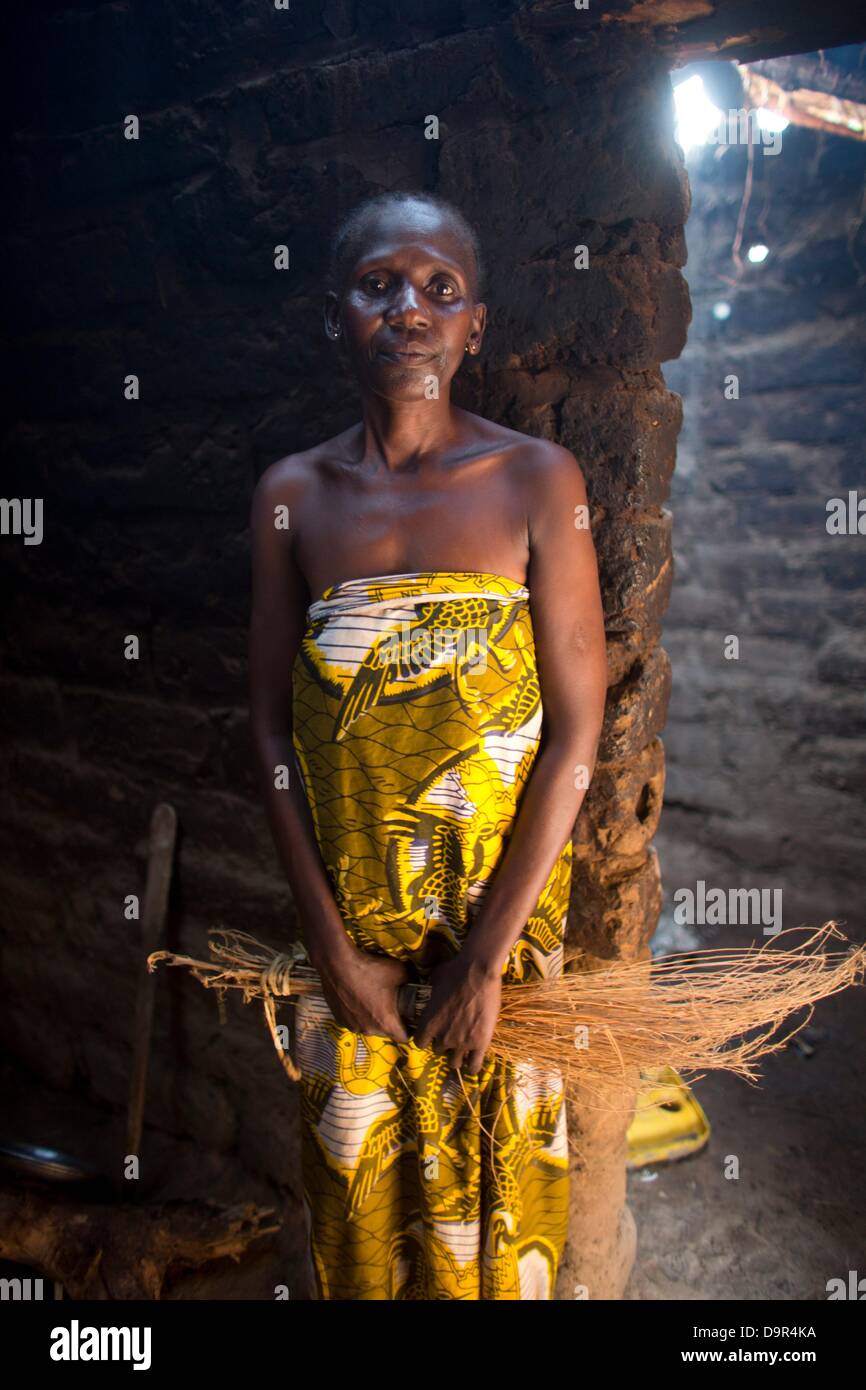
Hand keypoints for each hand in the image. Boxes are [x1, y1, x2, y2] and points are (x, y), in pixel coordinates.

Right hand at [315, 940, 410, 1041]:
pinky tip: (356, 997)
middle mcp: (369, 1030)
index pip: (404, 1037)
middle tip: (390, 1003)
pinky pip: (353, 1020)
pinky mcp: (338, 1019)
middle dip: (389, 1020)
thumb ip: (412, 981)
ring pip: (368, 1026)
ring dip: (371, 1017)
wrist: (338, 964)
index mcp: (386, 1023)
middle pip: (385, 1031)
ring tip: (370, 998)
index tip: (409, 1019)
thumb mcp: (401, 971)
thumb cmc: (370, 969)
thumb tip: (416, 983)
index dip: (409, 1028)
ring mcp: (352, 1026)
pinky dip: (357, 1013)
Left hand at [412, 954, 501, 1072]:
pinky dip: (472, 1066)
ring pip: (454, 1062)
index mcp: (428, 1023)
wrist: (479, 972)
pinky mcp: (480, 1043)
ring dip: (457, 1056)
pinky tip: (472, 1062)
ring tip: (462, 1050)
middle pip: (438, 1051)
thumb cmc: (454, 972)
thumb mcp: (434, 979)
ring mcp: (462, 1042)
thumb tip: (426, 984)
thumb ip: (429, 989)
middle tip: (451, 1036)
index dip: (426, 1038)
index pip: (419, 1043)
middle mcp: (442, 1037)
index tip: (431, 1034)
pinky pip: (474, 1065)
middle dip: (443, 1044)